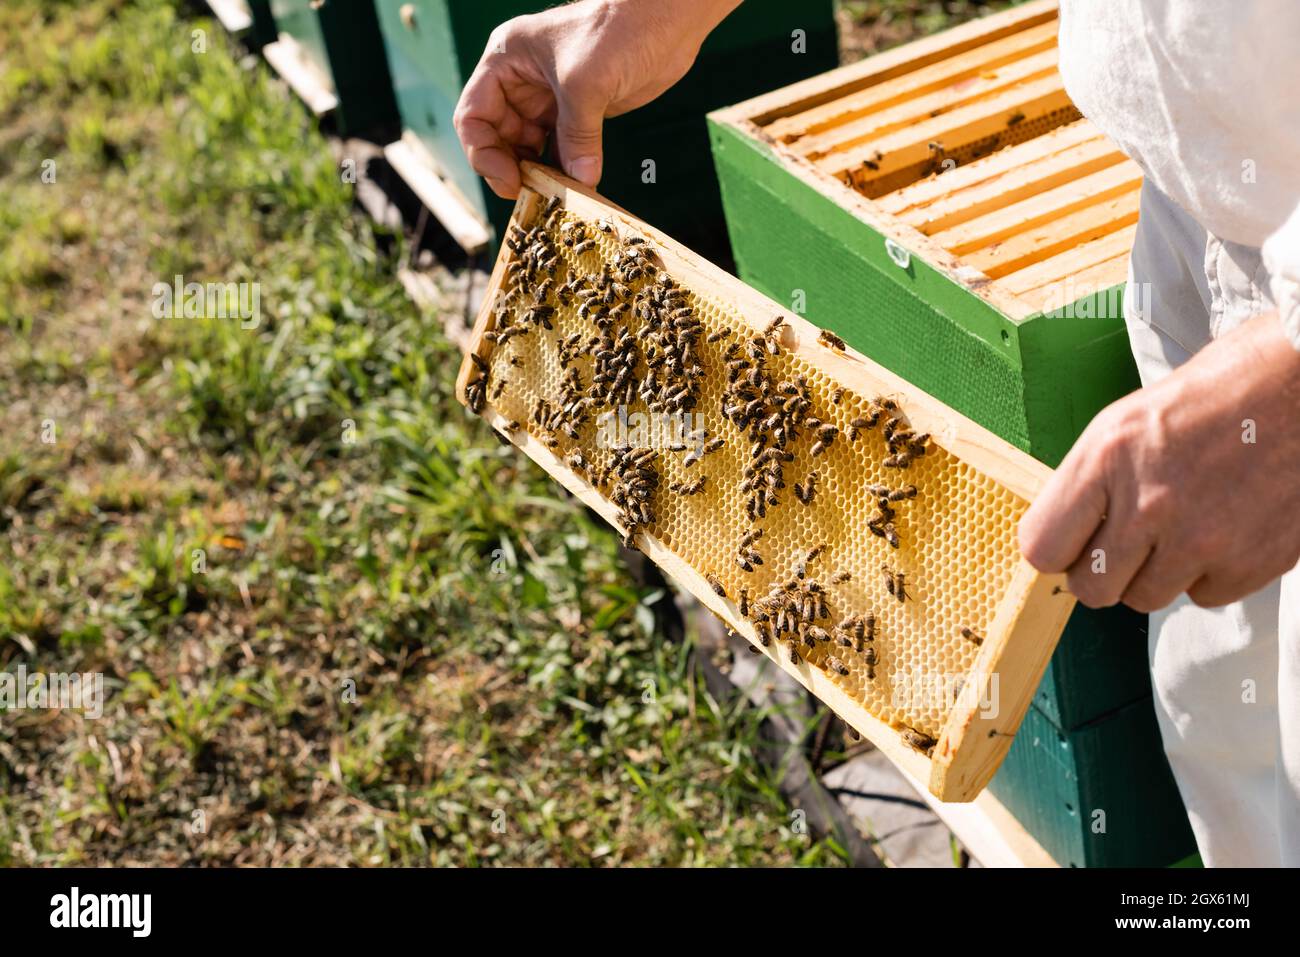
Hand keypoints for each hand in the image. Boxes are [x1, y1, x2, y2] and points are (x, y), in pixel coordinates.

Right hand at [453, 0, 740, 198]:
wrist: (668, 17)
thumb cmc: (618, 29)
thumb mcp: (586, 83)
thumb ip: (577, 136)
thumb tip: (579, 183)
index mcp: (506, 60)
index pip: (473, 116)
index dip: (484, 154)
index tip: (509, 181)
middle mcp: (522, 80)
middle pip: (499, 137)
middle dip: (513, 168)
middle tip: (533, 196)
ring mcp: (551, 97)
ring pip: (530, 147)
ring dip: (540, 173)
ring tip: (555, 195)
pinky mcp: (581, 111)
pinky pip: (562, 149)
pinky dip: (566, 170)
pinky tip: (577, 186)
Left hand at [1019, 313, 1299, 611]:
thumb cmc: (1224, 391)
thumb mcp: (1132, 419)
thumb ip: (1093, 480)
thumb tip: (1065, 533)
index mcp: (1107, 458)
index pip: (1041, 548)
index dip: (1056, 549)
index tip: (1072, 543)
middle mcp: (1148, 503)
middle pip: (1090, 588)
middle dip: (1103, 571)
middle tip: (1127, 543)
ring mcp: (1200, 539)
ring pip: (1144, 598)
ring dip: (1156, 572)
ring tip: (1182, 527)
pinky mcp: (1248, 563)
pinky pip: (1203, 596)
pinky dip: (1209, 574)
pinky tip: (1224, 529)